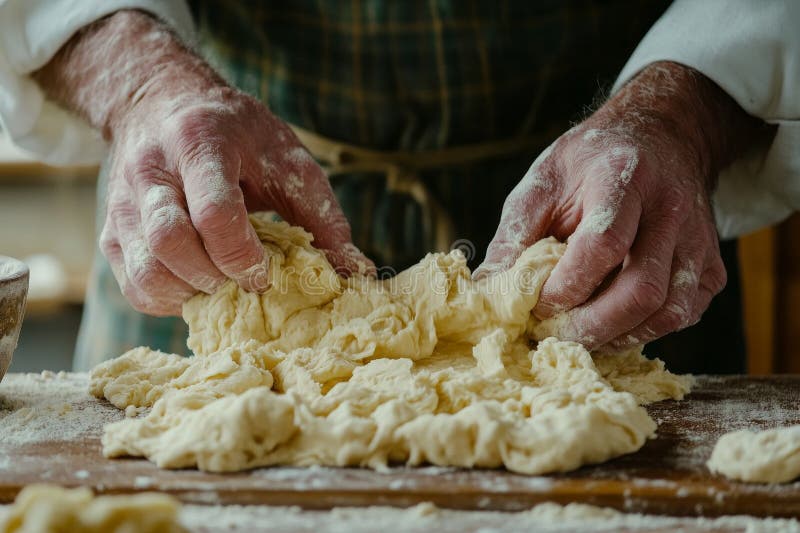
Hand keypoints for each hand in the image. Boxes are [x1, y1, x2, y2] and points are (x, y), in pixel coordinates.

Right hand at [33, 11, 371, 315]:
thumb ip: (322, 216)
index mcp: (200, 143)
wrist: (163, 103)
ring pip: (145, 271)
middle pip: (171, 244)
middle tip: (246, 280)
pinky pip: (133, 285)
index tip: (266, 271)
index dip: (243, 255)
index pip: (214, 212)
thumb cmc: (238, 136)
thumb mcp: (287, 159)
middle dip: (216, 277)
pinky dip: (169, 300)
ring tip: (222, 283)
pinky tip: (197, 285)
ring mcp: (122, 204)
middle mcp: (151, 172)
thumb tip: (355, 272)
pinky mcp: (111, 232)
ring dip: (191, 293)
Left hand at [477, 62, 767, 349]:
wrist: (660, 137)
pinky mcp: (711, 266)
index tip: (536, 306)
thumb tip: (487, 292)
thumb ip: (514, 236)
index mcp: (622, 177)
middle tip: (553, 337)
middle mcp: (670, 208)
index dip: (567, 286)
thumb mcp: (542, 182)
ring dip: (618, 336)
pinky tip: (612, 326)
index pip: (602, 244)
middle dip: (591, 326)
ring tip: (579, 337)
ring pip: (668, 310)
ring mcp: (698, 239)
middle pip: (641, 288)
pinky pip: (683, 314)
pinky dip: (644, 331)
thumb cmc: (590, 163)